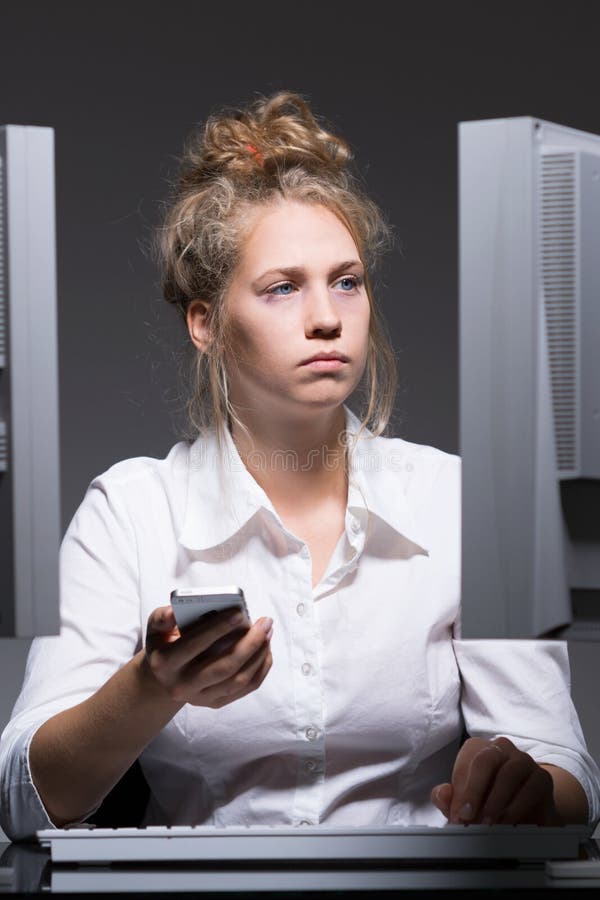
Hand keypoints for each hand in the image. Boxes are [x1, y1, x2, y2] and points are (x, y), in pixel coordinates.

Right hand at [143, 605, 272, 708]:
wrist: (162, 679)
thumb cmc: (164, 645)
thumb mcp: (155, 629)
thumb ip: (162, 617)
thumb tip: (175, 612)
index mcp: (165, 663)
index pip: (195, 644)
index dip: (219, 628)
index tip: (240, 613)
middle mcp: (182, 685)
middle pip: (224, 666)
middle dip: (250, 642)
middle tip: (265, 622)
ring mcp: (200, 698)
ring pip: (239, 680)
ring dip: (259, 654)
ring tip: (268, 632)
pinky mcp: (215, 703)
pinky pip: (246, 688)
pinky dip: (261, 668)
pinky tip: (266, 649)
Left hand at [431, 736, 561, 824]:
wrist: (528, 808)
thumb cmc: (489, 799)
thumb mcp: (465, 801)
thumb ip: (447, 798)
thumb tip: (441, 794)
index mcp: (478, 748)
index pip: (465, 762)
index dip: (459, 791)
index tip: (457, 816)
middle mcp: (501, 748)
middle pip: (486, 761)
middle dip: (474, 791)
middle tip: (469, 817)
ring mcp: (523, 761)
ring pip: (509, 773)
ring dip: (496, 801)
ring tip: (487, 823)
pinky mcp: (542, 778)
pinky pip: (530, 789)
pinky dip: (516, 808)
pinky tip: (507, 822)